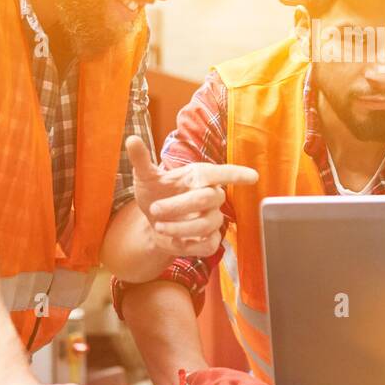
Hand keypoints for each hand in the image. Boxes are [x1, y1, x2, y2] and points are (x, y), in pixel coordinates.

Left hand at [125, 136, 257, 259]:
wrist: (152, 223)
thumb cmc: (155, 194)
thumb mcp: (145, 177)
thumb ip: (141, 160)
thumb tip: (131, 140)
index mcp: (199, 176)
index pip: (221, 173)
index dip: (237, 175)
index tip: (253, 177)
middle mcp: (211, 195)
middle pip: (208, 198)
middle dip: (179, 205)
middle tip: (154, 210)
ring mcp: (212, 219)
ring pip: (207, 223)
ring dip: (180, 227)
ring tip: (158, 226)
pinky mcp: (209, 240)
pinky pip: (207, 245)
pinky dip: (187, 245)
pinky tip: (171, 241)